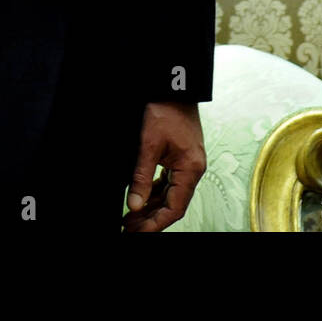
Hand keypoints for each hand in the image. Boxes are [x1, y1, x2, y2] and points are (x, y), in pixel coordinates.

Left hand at [122, 101, 205, 232]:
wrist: (174, 88)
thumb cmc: (164, 110)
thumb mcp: (148, 145)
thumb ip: (142, 177)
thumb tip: (134, 205)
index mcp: (190, 168)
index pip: (175, 208)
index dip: (155, 224)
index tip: (136, 232)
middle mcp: (193, 169)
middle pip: (173, 204)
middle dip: (151, 219)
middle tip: (128, 227)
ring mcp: (188, 164)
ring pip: (171, 195)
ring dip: (152, 207)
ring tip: (130, 217)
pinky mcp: (181, 158)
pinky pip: (169, 183)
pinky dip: (155, 193)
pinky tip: (141, 198)